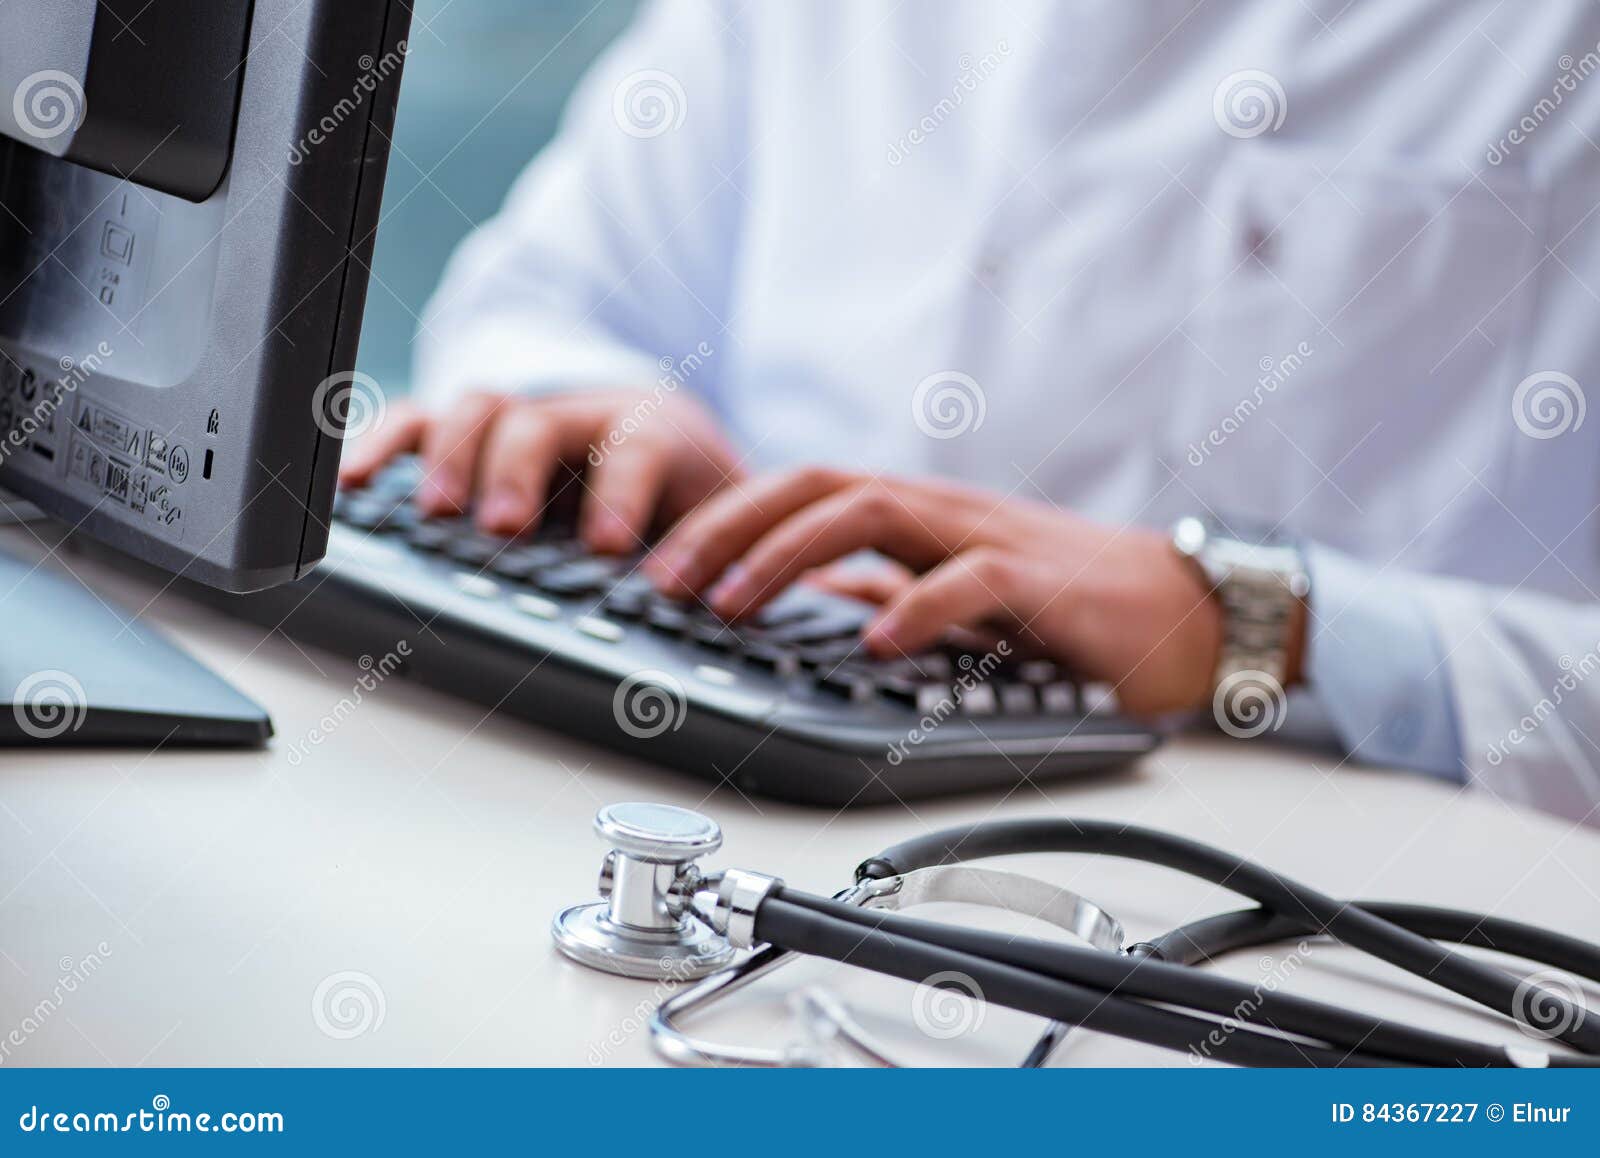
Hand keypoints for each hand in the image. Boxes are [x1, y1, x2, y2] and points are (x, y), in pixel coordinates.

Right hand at [337, 389, 743, 552]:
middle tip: (505, 527)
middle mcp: (579, 417)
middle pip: (539, 423)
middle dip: (516, 472)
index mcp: (652, 434)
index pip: (634, 450)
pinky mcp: (471, 434)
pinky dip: (385, 447)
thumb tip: (712, 611)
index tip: (607, 546)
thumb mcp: (715, 523)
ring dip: (452, 459)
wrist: (666, 445)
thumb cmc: (688, 496)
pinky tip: (356, 485)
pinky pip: (419, 424)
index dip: (619, 493)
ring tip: (434, 514)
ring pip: (478, 413)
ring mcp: (522, 421)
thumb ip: (707, 555)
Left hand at [646, 469, 1234, 714]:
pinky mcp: (1040, 580)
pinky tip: (871, 639)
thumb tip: (829, 598)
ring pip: (873, 511)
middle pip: (818, 487)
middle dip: (732, 528)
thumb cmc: (1074, 603)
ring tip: (735, 602)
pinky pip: (968, 581)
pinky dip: (915, 605)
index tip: (666, 569)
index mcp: (919, 515)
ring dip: (791, 554)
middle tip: (668, 580)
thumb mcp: (962, 594)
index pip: (806, 493)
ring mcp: (989, 537)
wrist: (1189, 608)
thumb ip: (899, 587)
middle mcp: (942, 512)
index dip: (729, 522)